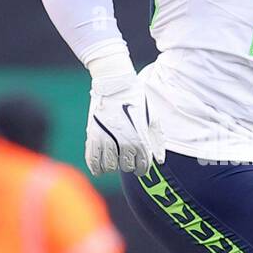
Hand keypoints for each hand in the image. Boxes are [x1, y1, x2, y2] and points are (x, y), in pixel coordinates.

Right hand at [85, 48, 164, 175]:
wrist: (115, 84)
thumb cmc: (136, 100)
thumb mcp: (152, 118)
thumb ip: (157, 140)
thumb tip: (159, 160)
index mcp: (141, 140)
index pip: (142, 166)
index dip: (141, 168)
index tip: (139, 167)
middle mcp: (125, 143)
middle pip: (126, 166)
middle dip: (127, 163)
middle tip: (125, 155)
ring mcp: (108, 140)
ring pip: (109, 167)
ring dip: (112, 165)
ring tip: (113, 157)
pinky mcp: (93, 136)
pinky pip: (92, 161)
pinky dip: (96, 167)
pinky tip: (99, 166)